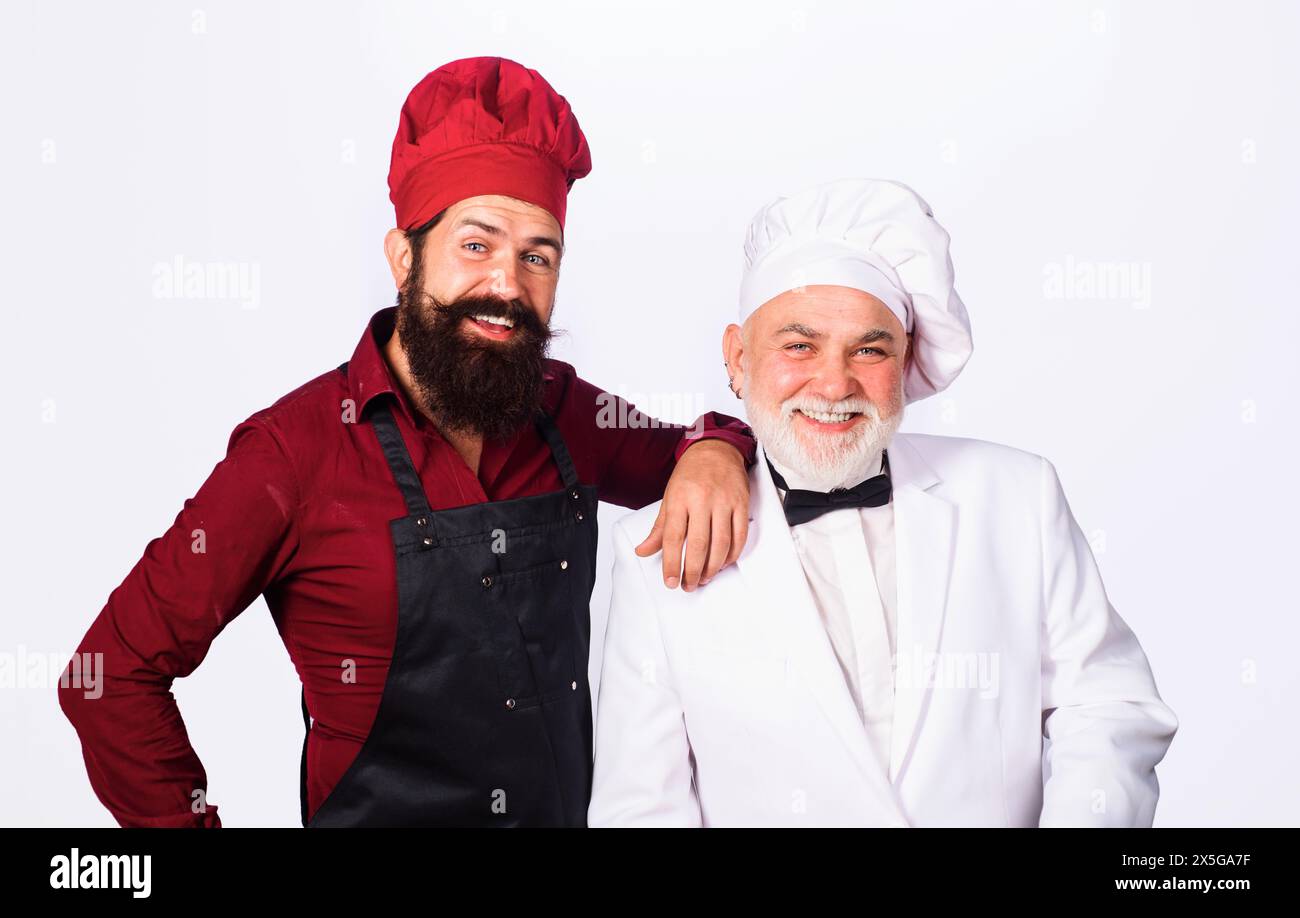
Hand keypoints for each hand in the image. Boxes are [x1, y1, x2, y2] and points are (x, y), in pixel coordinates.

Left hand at [635, 440, 749, 589]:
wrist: (716, 449)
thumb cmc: (690, 474)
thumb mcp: (669, 497)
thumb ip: (659, 528)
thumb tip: (643, 550)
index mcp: (680, 498)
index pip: (673, 537)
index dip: (671, 563)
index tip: (670, 581)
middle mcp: (702, 500)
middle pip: (699, 544)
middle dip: (693, 571)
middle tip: (688, 585)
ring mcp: (724, 502)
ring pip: (721, 543)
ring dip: (713, 567)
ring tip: (705, 578)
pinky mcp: (742, 503)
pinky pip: (739, 536)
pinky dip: (732, 555)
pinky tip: (723, 563)